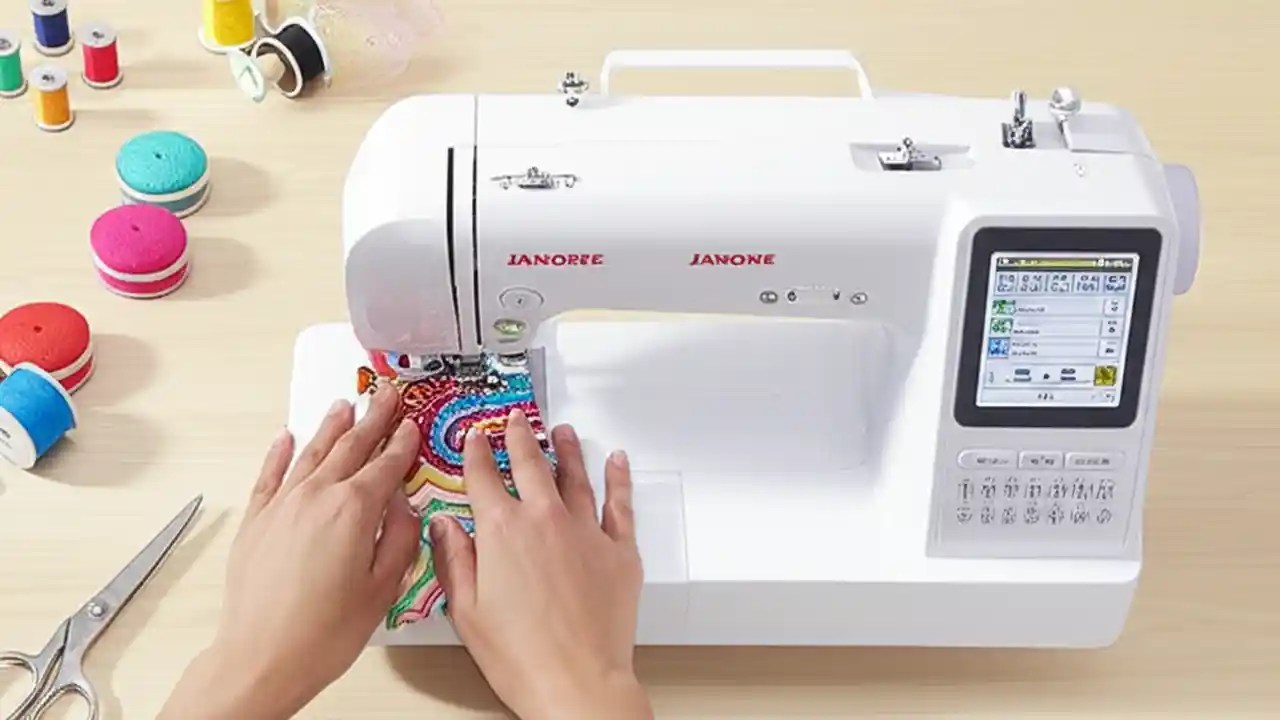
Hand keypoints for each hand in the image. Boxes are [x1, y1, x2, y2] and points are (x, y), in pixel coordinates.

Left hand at [159, 385, 421, 719]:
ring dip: (331, 426)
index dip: (402, 443)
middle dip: (372, 419)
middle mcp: (316, 496)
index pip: (386, 465)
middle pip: (351, 446)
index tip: (410, 425)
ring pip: (312, 452)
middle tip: (385, 395)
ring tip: (344, 405)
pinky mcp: (256, 521)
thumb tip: (404, 507)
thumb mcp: (383, 588)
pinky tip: (287, 437)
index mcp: (354, 510)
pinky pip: (270, 475)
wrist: (262, 656)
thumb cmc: (324, 632)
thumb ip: (400, 538)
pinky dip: (280, 453)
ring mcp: (282, 506)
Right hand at [431, 409, 651, 719]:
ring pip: (575, 475)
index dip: (476, 453)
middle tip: (515, 420)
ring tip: (561, 432)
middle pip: (530, 464)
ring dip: (565, 449)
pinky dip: (618, 478)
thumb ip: (455, 559)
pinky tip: (616, 461)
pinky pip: (620, 502)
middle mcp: (544, 519)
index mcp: (502, 531)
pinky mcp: (619, 550)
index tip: (475, 437)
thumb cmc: (520, 656)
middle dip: (518, 437)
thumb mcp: (466, 610)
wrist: (576, 681)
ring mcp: (585, 531)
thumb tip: (444, 525)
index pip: (483, 477)